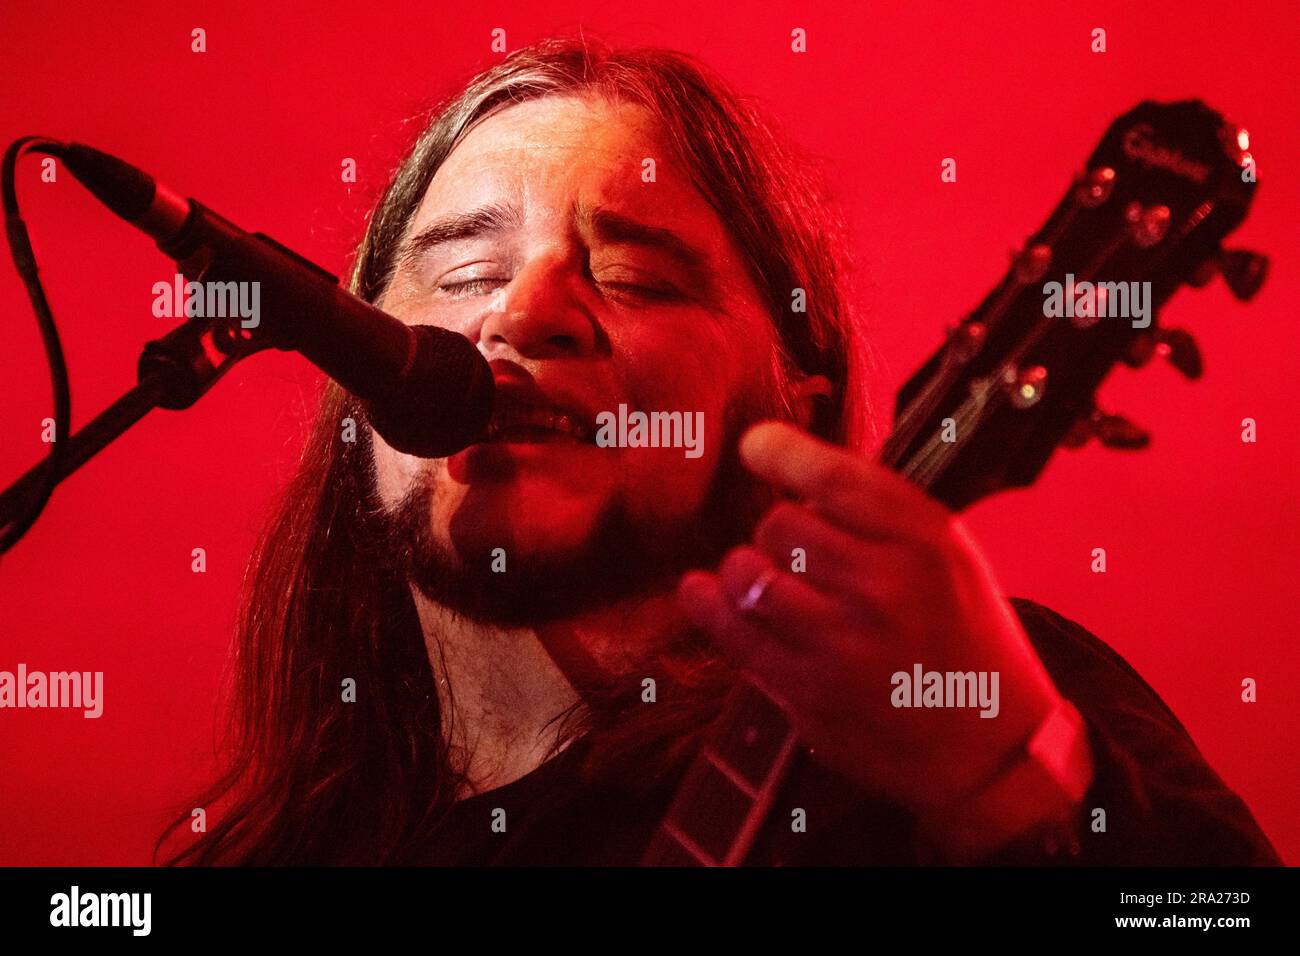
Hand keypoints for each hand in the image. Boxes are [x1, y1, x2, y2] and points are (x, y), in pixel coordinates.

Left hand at [676, 421, 1068, 820]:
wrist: (989, 746)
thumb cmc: (965, 637)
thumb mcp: (950, 554)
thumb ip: (881, 512)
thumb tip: (793, 467)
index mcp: (926, 542)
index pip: (834, 476)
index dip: (781, 452)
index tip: (756, 447)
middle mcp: (885, 586)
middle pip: (780, 521)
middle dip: (777, 531)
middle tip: (796, 553)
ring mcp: (843, 643)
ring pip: (748, 573)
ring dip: (744, 569)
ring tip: (762, 578)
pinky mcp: (808, 691)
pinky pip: (732, 632)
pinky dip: (706, 603)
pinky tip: (701, 590)